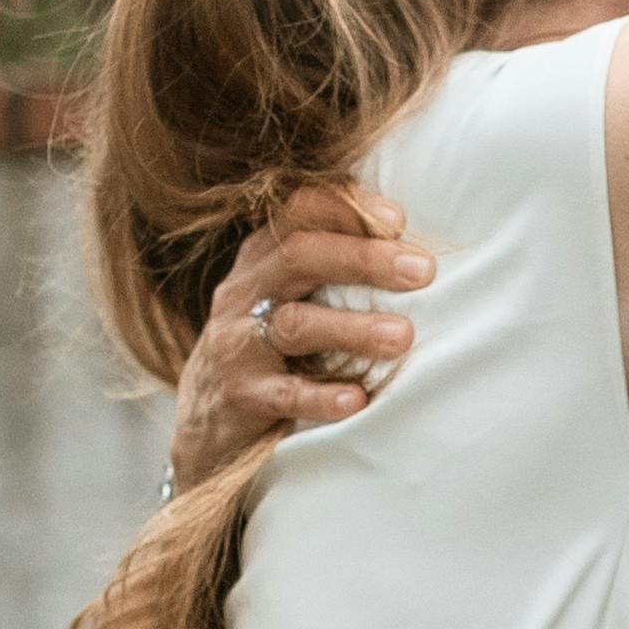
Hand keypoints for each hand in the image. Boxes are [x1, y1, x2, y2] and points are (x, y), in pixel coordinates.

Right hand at [163, 186, 432, 491]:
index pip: (299, 212)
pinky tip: (358, 399)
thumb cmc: (271, 345)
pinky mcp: (240, 394)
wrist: (205, 419)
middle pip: (299, 256)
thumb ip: (332, 264)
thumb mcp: (288, 294)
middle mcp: (245, 291)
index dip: (348, 209)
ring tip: (403, 336)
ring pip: (296, 324)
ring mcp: (238, 343)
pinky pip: (284, 394)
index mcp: (262, 258)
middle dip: (364, 258)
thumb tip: (410, 240)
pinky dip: (322, 396)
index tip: (400, 219)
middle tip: (422, 270)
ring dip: (354, 328)